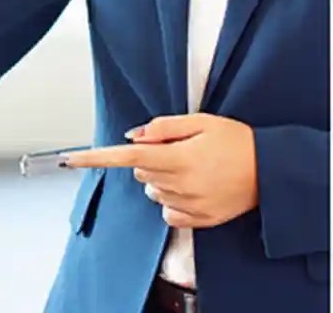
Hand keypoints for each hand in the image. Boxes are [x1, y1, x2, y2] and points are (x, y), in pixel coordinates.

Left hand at [66, 113, 257, 228]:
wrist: (272, 172)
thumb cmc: (237, 142)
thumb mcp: (201, 122)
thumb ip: (163, 128)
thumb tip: (133, 137)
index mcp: (177, 158)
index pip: (125, 158)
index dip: (94, 158)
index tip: (70, 160)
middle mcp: (178, 185)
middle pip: (139, 172)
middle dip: (150, 159)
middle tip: (181, 151)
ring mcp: (188, 205)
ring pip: (151, 191)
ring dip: (162, 179)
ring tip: (194, 169)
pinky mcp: (198, 220)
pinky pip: (167, 212)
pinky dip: (173, 201)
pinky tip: (195, 189)